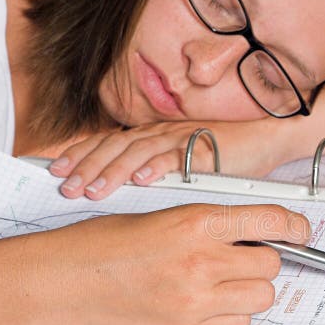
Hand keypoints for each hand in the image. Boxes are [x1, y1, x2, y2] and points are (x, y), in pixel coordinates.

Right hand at [0, 203, 310, 324]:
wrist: (62, 284)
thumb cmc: (101, 245)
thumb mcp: (160, 216)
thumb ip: (209, 225)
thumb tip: (249, 232)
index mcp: (195, 223)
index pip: (270, 220)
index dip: (294, 226)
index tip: (301, 231)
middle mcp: (202, 262)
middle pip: (271, 264)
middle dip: (264, 259)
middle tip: (244, 258)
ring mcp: (195, 303)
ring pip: (260, 298)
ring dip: (249, 289)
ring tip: (222, 283)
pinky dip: (231, 316)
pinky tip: (207, 305)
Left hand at [49, 120, 285, 199]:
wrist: (265, 139)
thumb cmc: (227, 155)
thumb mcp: (182, 162)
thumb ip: (156, 170)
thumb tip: (127, 190)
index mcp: (154, 137)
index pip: (109, 142)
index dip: (81, 154)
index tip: (58, 170)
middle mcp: (163, 134)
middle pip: (116, 147)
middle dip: (87, 167)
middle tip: (67, 186)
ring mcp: (183, 140)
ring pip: (139, 152)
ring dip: (114, 171)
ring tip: (95, 189)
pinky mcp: (206, 149)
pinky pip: (178, 157)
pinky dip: (158, 167)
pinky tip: (142, 180)